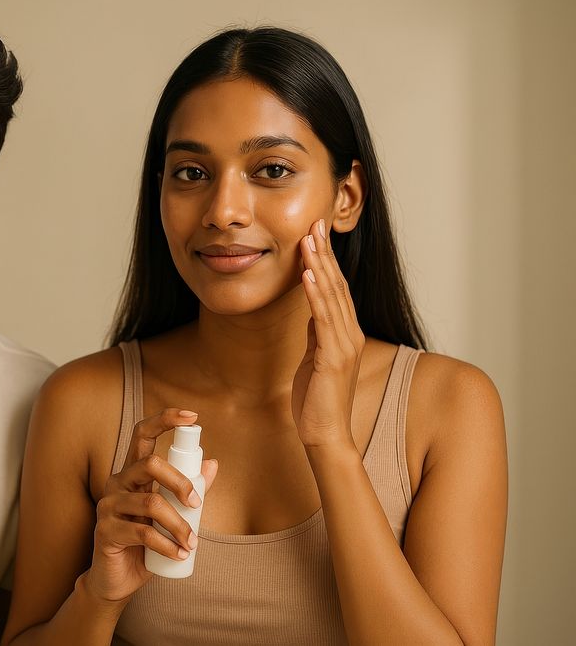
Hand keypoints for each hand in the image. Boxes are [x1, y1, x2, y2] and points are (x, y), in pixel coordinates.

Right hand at [84, 409, 217, 603]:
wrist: (117, 580)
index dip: (165, 420)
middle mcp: (117, 482)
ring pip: (150, 502)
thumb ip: (190, 491)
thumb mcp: (172, 515)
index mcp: (133, 473)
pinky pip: (142, 532)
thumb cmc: (146, 544)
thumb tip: (212, 464)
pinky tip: (179, 555)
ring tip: (192, 543)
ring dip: (179, 524)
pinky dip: (167, 545)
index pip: (143, 434)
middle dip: (180, 482)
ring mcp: (108, 505)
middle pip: (149, 463)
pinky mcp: (105, 530)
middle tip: (197, 505)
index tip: (191, 415)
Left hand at [292, 218, 364, 448]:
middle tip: (315, 223)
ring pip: (332, 296)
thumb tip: (312, 312)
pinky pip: (324, 319)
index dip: (326, 260)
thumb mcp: (314, 359)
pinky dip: (316, 294)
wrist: (326, 434)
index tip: (316, 234)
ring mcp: (344, 345)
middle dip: (324, 252)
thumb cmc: (317, 401)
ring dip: (320, 265)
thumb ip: (317, 334)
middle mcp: (349, 334)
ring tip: (309, 239)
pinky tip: (308, 274)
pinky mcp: (333, 357)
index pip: (336, 288)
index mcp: (345, 334)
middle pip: (337, 285)